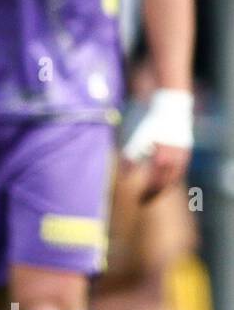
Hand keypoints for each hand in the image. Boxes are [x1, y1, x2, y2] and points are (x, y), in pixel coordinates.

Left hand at [121, 88, 193, 202]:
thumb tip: (124, 175)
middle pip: (166, 183)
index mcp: (163, 157)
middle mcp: (175, 159)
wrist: (172, 108)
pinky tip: (165, 181)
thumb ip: (131, 157)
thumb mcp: (139, 139)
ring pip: (175, 178)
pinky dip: (173, 178)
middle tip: (145, 200)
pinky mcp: (186, 151)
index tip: (140, 199)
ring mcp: (183, 155)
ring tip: (154, 193)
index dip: (148, 192)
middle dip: (155, 193)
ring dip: (165, 187)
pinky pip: (180, 170)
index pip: (156, 182)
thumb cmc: (152, 123)